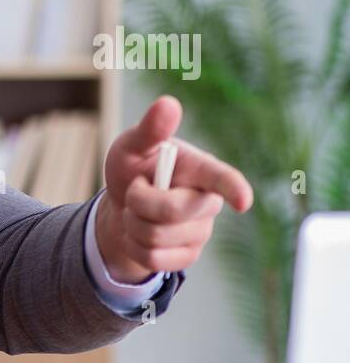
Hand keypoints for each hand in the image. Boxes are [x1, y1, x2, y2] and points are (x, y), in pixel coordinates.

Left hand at [95, 95, 252, 281]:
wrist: (121, 206)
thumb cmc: (132, 169)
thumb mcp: (132, 146)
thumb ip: (150, 130)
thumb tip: (168, 103)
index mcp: (202, 170)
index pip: (223, 179)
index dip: (234, 188)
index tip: (241, 199)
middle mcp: (208, 202)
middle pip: (172, 211)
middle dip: (138, 202)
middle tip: (133, 191)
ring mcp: (200, 232)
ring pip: (157, 238)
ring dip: (132, 224)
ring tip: (135, 211)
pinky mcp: (187, 257)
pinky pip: (153, 260)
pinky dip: (133, 247)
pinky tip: (137, 234)